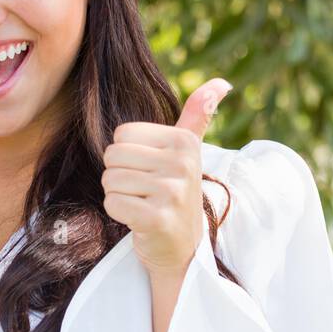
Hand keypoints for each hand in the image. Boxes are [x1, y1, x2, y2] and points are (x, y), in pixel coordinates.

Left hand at [101, 78, 232, 278]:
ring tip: (143, 204)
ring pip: (110, 180)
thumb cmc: (174, 193)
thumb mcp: (187, 152)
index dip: (126, 156)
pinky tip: (139, 219)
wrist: (182, 248)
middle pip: (112, 156)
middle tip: (144, 191)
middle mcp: (182, 163)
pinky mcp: (158, 218)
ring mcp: (172, 192)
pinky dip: (119, 214)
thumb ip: (197, 115)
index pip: (121, 135)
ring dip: (119, 196)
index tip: (149, 172)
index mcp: (184, 142)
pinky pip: (113, 204)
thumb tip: (222, 82)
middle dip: (119, 176)